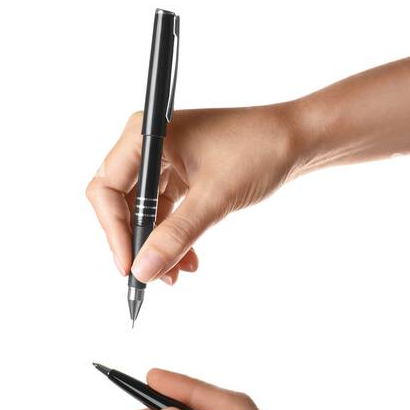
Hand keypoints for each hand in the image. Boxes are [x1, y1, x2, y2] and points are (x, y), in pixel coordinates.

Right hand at [85, 105, 303, 285]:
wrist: (302, 138)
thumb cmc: (262, 149)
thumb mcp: (215, 198)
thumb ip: (176, 236)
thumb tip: (142, 271)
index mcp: (148, 135)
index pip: (107, 188)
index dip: (113, 230)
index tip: (128, 265)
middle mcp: (149, 145)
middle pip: (118, 203)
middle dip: (135, 242)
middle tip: (149, 274)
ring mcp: (163, 161)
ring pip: (141, 213)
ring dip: (155, 245)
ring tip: (174, 273)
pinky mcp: (179, 174)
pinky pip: (162, 213)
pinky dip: (171, 237)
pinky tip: (187, 259)